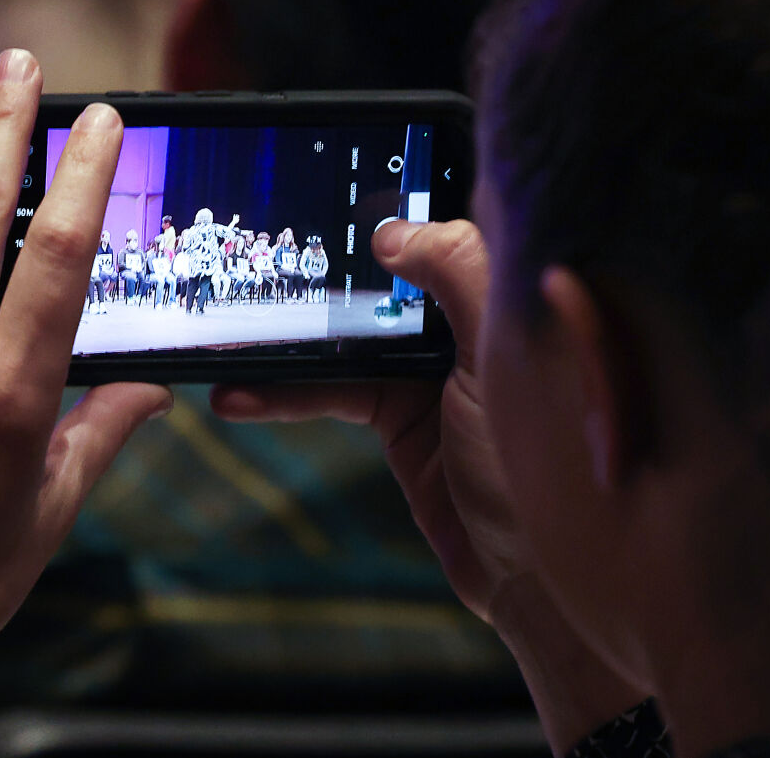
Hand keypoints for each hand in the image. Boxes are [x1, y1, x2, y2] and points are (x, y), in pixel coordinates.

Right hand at [212, 219, 522, 617]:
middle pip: (385, 276)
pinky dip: (285, 392)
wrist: (533, 576)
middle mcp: (468, 322)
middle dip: (324, 269)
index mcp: (504, 292)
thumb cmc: (541, 461)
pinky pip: (333, 388)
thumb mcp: (502, 351)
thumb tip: (393, 231)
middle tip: (260, 258)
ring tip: (228, 333)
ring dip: (287, 338)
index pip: (445, 229)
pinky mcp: (399, 415)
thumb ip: (459, 272)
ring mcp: (431, 370)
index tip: (336, 194)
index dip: (395, 209)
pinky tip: (240, 395)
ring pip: (346, 333)